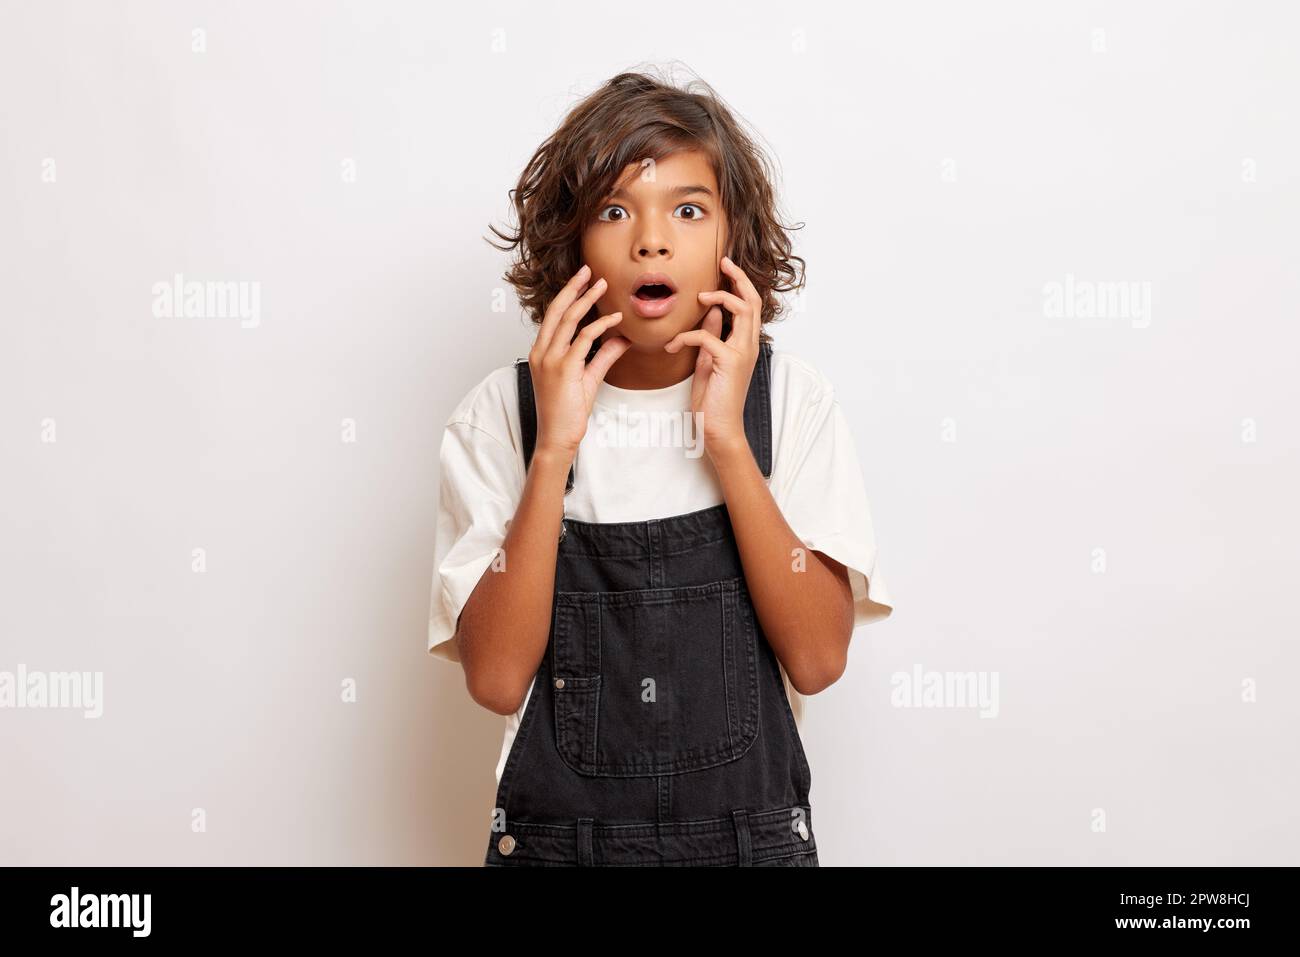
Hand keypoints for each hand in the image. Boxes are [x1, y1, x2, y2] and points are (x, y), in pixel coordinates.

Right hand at [530, 264, 631, 456]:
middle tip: (589, 270)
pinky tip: (615, 319)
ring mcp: (551, 359)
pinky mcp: (564, 368)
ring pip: (569, 319)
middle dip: (574, 287)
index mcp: (542, 352)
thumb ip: (603, 357)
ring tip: (603, 285)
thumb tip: (622, 340)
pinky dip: (601, 326)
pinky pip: (584, 339)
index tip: (582, 281)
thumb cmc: (567, 413)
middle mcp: (542, 352)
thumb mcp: (588, 379)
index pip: (553, 316)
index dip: (567, 295)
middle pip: (557, 310)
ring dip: (587, 299)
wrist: (557, 438)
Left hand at [664, 255, 760, 462]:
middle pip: (753, 301)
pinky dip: (687, 336)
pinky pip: (707, 336)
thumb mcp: (711, 362)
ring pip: (742, 309)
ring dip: (720, 297)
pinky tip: (672, 345)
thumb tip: (712, 314)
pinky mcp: (728, 362)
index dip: (741, 284)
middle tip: (723, 262)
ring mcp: (741, 353)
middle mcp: (748, 345)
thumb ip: (714, 337)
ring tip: (700, 297)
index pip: (751, 306)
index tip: (726, 267)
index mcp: (745, 344)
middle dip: (739, 278)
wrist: (718, 428)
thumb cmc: (714, 400)